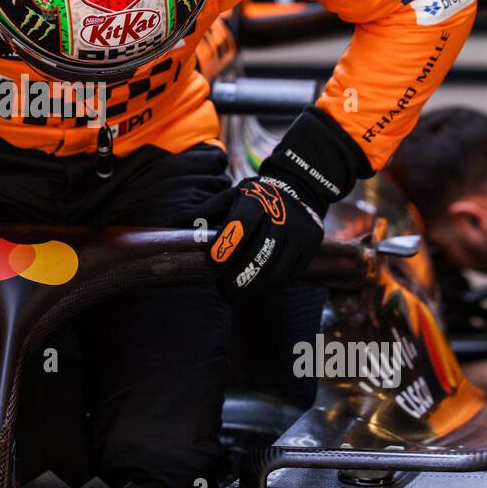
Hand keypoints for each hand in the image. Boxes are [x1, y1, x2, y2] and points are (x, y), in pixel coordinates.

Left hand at [206, 173, 323, 299]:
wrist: (298, 190)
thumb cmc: (255, 199)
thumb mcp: (231, 196)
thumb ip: (206, 212)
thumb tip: (175, 224)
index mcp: (256, 199)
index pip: (242, 222)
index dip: (226, 244)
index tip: (212, 262)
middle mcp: (282, 213)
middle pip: (261, 251)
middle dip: (239, 275)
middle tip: (223, 291)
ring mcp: (300, 230)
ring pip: (278, 267)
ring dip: (255, 287)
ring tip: (237, 297)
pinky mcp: (311, 244)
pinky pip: (292, 273)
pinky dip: (273, 286)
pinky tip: (257, 292)